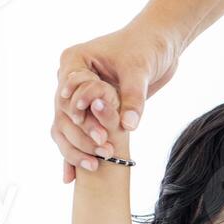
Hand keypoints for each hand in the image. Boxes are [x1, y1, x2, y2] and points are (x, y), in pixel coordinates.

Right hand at [53, 25, 179, 183]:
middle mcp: (70, 79)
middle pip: (63, 114)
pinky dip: (77, 153)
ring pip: (66, 128)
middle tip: (101, 155)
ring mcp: (78, 96)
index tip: (98, 135)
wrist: (159, 45)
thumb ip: (132, 98)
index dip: (81, 117)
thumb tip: (128, 126)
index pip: (67, 94)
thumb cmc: (146, 48)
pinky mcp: (91, 110)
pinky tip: (73, 178)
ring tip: (93, 168)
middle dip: (81, 137)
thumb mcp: (139, 71)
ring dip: (77, 149)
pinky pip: (79, 134)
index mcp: (74, 61)